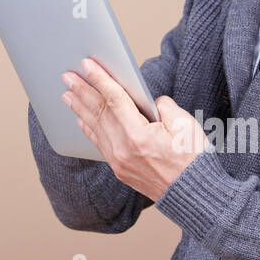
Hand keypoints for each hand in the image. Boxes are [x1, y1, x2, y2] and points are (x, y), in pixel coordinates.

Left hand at [61, 57, 208, 200]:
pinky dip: (88, 128)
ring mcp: (118, 161)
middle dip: (82, 90)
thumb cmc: (193, 159)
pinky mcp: (119, 169)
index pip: (114, 99)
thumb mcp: (184, 124)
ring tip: (67, 93)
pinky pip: (99, 143)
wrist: (193, 195)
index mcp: (139, 135)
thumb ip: (162, 105)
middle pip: (99, 112)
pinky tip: (80, 118)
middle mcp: (123, 148)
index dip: (100, 79)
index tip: (86, 64)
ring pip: (95, 127)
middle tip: (67, 75)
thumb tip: (146, 100)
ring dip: (79, 108)